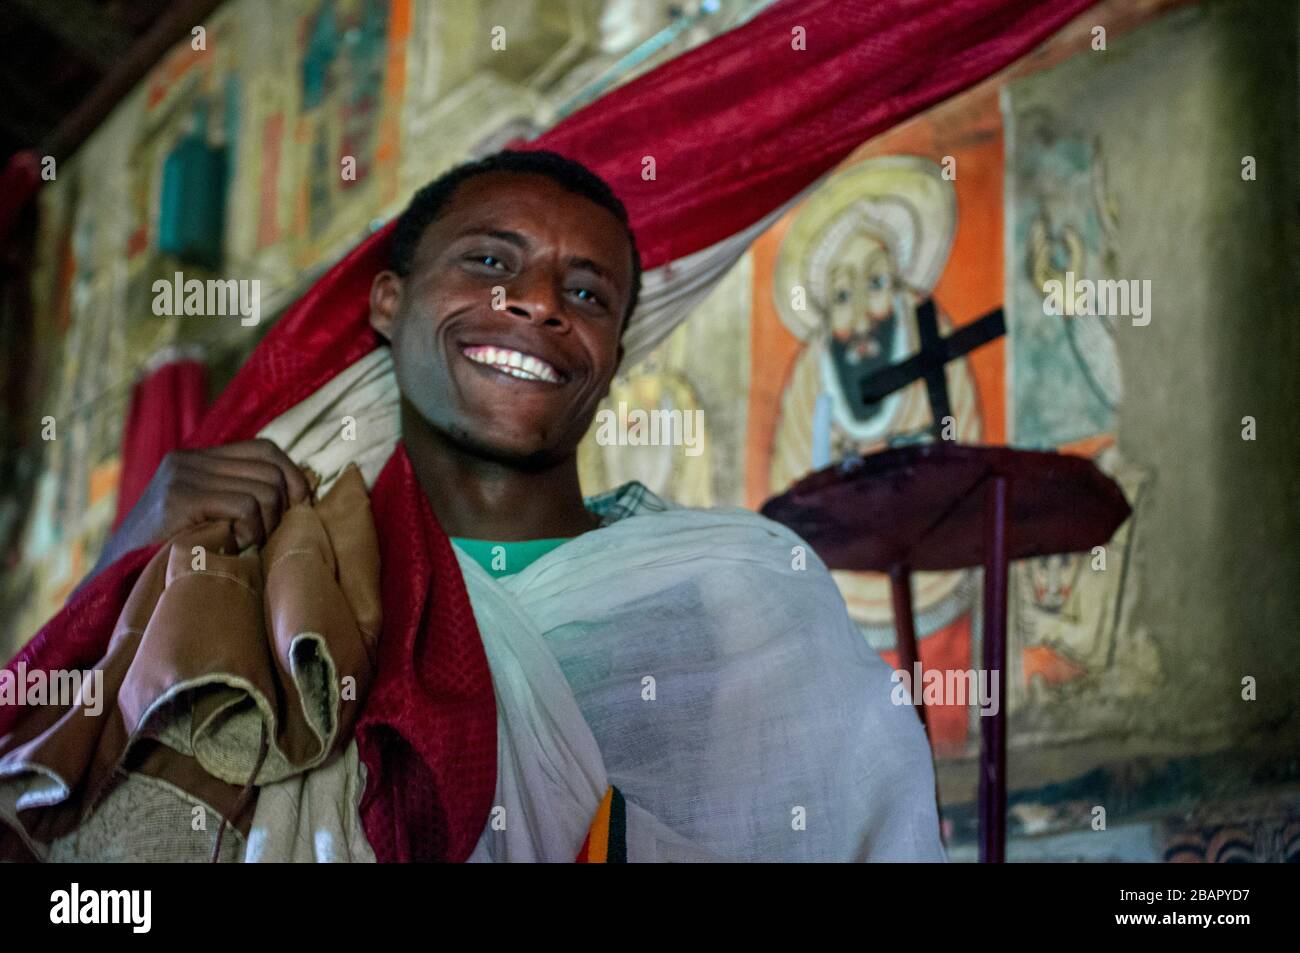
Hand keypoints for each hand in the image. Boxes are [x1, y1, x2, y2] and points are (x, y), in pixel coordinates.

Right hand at [93, 439, 309, 576]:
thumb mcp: (206, 515)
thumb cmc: (171, 552)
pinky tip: (235, 548)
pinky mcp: (180, 499)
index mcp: (197, 459)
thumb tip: (302, 491)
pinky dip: (252, 532)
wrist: (115, 574)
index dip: (293, 475)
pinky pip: (245, 507)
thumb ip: (238, 494)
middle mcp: (189, 460)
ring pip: (264, 491)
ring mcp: (183, 477)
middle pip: (270, 470)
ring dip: (267, 526)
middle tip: (270, 537)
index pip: (265, 449)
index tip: (303, 505)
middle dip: (284, 507)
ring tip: (248, 545)